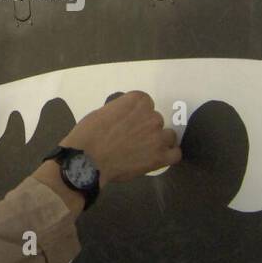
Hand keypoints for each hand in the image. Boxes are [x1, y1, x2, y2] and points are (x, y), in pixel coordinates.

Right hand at [58, 91, 181, 188]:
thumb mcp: (102, 112)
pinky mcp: (160, 157)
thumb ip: (120, 111)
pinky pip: (175, 154)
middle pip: (156, 119)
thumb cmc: (88, 135)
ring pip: (168, 136)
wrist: (86, 161)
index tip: (130, 122)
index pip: (146, 103)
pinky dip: (168, 156)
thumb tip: (126, 118)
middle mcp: (151, 116)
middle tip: (132, 139)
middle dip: (146, 128)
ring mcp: (158, 137)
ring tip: (144, 151)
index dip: (138, 114)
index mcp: (137, 101)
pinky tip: (157, 158)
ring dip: (158, 141)